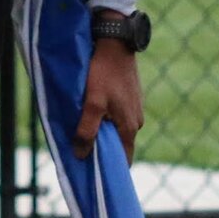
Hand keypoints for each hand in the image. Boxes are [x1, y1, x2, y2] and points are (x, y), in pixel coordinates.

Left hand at [75, 42, 143, 162]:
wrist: (115, 43)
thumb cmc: (103, 74)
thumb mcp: (92, 103)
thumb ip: (87, 130)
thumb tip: (81, 155)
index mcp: (130, 127)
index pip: (124, 159)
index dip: (110, 169)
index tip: (94, 174)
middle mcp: (136, 121)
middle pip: (119, 144)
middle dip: (102, 148)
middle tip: (82, 150)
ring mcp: (135, 108)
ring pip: (117, 128)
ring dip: (103, 131)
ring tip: (84, 129)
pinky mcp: (131, 97)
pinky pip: (118, 115)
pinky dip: (107, 117)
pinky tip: (93, 112)